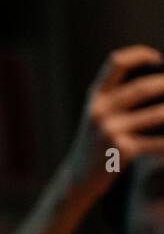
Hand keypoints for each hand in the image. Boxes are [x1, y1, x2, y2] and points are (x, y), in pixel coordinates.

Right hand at [64, 44, 163, 198]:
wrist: (78, 178)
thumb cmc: (96, 144)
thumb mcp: (99, 115)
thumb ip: (118, 96)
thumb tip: (158, 81)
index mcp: (96, 97)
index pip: (117, 62)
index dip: (141, 55)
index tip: (158, 61)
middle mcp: (100, 111)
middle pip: (143, 87)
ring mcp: (109, 131)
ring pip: (158, 113)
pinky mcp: (121, 150)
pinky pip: (158, 142)